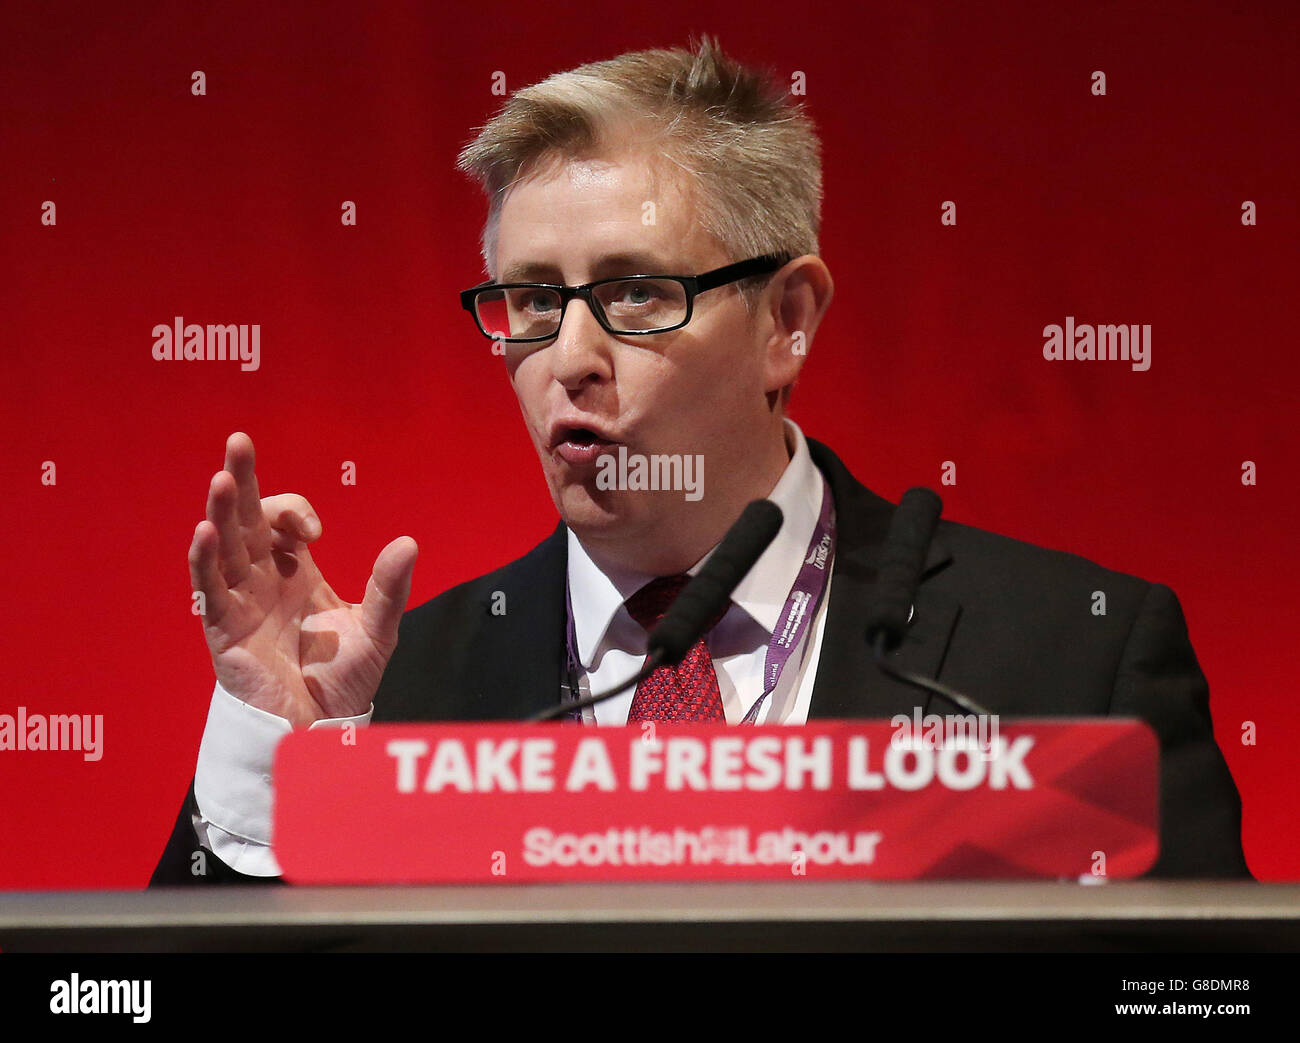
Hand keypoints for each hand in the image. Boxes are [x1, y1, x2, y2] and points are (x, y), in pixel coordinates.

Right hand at [188, 432, 417, 727]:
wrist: (321, 727)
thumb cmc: (343, 680)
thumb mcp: (377, 628)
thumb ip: (389, 587)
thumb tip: (410, 542)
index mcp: (296, 572)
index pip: (283, 522)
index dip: (295, 511)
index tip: (315, 530)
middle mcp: (263, 580)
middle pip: (246, 520)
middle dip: (243, 481)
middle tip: (239, 442)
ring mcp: (240, 601)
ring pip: (223, 547)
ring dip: (221, 512)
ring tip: (221, 477)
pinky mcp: (224, 629)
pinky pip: (208, 589)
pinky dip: (204, 560)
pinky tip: (204, 531)